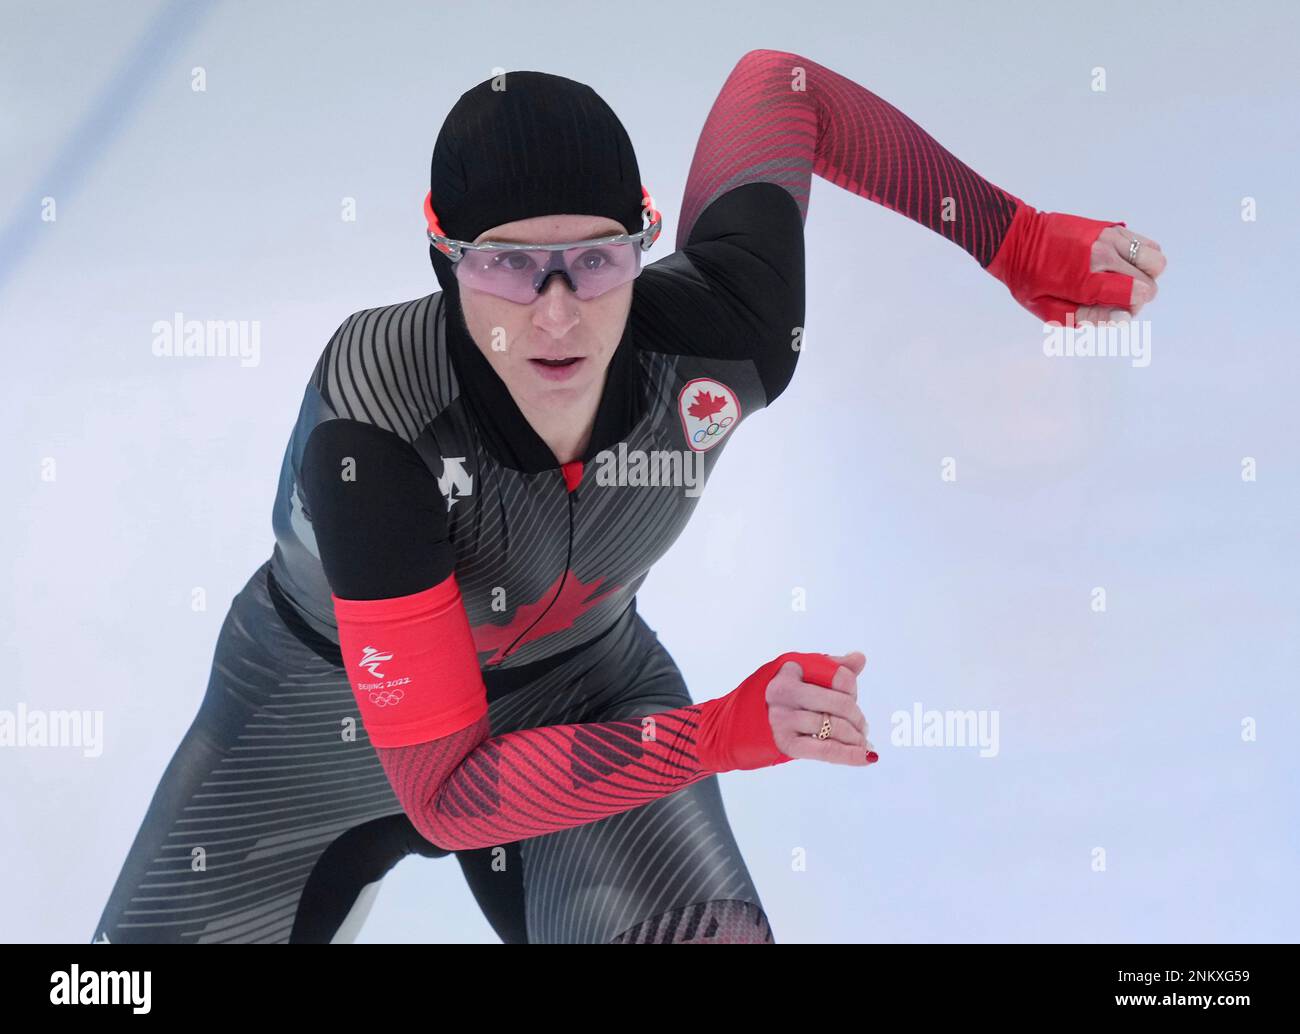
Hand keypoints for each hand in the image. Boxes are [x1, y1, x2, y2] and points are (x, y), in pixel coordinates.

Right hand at [768, 651, 875, 765]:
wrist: (745, 724)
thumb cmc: (781, 698)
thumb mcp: (801, 674)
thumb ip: (832, 667)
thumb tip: (860, 658)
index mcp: (791, 669)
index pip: (839, 677)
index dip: (852, 689)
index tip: (851, 697)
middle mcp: (785, 692)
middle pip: (841, 703)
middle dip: (857, 718)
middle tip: (862, 727)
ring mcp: (784, 718)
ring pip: (835, 727)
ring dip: (856, 737)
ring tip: (861, 742)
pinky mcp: (786, 743)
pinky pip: (825, 750)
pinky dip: (849, 755)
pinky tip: (865, 757)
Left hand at [987, 202, 1167, 326]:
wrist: (1017, 240)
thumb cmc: (1029, 281)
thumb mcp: (1050, 310)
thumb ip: (1088, 317)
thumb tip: (1123, 318)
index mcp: (1087, 279)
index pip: (1137, 294)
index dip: (1130, 308)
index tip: (1113, 309)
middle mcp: (1104, 255)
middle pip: (1150, 280)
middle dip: (1139, 296)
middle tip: (1114, 298)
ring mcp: (1110, 237)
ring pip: (1156, 259)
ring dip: (1145, 274)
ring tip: (1121, 280)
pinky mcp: (1112, 228)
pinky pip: (1146, 243)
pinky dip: (1142, 257)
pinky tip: (1120, 265)